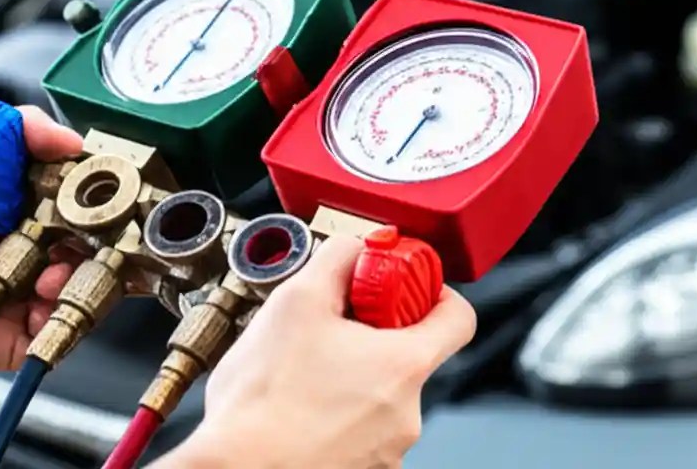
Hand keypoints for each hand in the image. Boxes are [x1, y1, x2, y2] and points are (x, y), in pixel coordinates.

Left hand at [0, 105, 82, 370]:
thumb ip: (25, 129)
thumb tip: (74, 139)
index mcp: (29, 217)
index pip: (88, 220)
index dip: (105, 217)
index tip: (111, 210)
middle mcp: (27, 259)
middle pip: (89, 264)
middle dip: (97, 256)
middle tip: (87, 245)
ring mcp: (17, 301)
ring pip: (72, 304)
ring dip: (76, 290)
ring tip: (52, 275)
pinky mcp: (1, 339)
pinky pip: (44, 342)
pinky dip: (52, 326)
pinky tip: (40, 302)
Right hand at [157, 236, 475, 468]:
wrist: (237, 468)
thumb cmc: (265, 400)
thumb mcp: (296, 300)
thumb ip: (337, 260)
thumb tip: (354, 249)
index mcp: (405, 365)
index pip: (458, 316)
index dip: (431, 291)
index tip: (399, 286)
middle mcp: (409, 412)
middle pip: (407, 354)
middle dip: (368, 336)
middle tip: (325, 329)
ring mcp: (388, 448)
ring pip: (378, 394)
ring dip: (346, 377)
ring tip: (300, 374)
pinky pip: (359, 428)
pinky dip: (333, 412)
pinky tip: (298, 406)